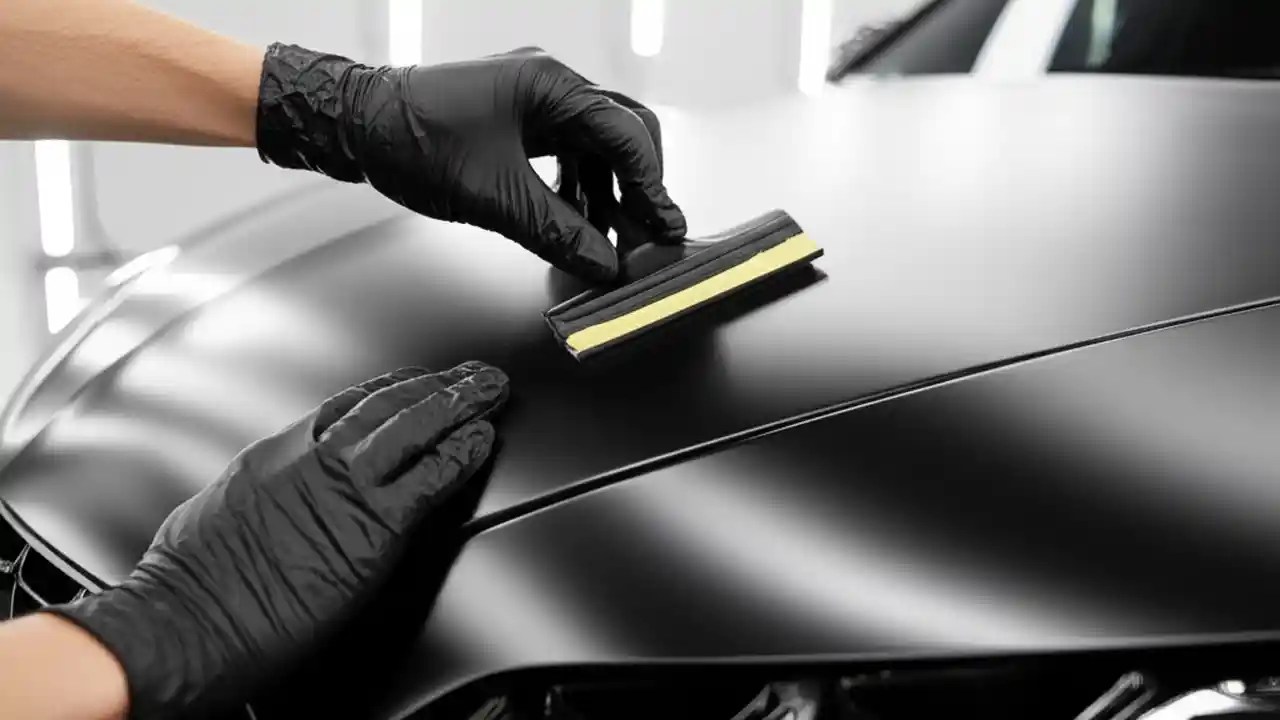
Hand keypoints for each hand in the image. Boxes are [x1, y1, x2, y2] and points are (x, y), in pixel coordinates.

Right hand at [47, 362, 508, 718]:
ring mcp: (344, 488)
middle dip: (437, 384)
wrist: (184, 622)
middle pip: (389, 403)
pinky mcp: (372, 527)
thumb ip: (264, 493)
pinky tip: (481, 442)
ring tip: (490, 390)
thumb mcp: (221, 512)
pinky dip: (460, 456)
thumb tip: (277, 497)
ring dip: (460, 404)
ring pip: (414, 426)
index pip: (347, 403)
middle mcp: (313, 458)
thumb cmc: (188, 584)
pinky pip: (429, 479)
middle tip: (472, 373)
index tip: (417, 378)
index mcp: (278, 453)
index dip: (392, 386)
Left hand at [256, 44, 686, 282]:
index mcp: (551, 86)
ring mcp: (532, 101)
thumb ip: (558, 233)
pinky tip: (578, 224)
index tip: (665, 230)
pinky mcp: (515, 121)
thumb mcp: (494, 198)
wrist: (352, 123)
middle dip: (639, 188)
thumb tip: (603, 265)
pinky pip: (565, 155)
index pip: (627, 136)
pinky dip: (578, 190)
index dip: (652, 189)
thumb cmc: (412, 139)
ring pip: (595, 148)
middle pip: (623, 135)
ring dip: (608, 195)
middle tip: (647, 236)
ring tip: (612, 243)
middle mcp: (549, 86)